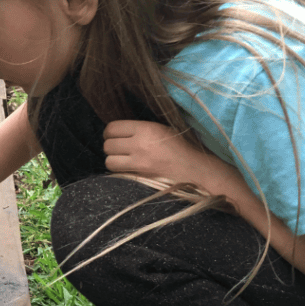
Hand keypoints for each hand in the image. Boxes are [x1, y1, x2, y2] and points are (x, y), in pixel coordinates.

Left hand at [103, 120, 218, 185]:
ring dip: (113, 160)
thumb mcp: (163, 129)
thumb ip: (142, 128)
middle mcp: (139, 144)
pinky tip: (128, 169)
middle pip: (107, 145)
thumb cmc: (183, 147)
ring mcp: (139, 163)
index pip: (112, 128)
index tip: (115, 135)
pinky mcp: (141, 177)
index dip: (110, 132)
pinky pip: (118, 173)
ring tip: (122, 160)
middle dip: (111, 146)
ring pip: (109, 161)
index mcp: (146, 128)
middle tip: (119, 148)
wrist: (197, 169)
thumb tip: (122, 130)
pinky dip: (119, 172)